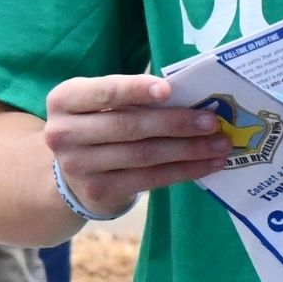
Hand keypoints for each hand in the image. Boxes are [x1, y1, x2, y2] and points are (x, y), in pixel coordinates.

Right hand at [43, 73, 233, 216]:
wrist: (72, 172)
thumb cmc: (98, 123)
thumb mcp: (102, 103)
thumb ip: (133, 96)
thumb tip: (189, 95)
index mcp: (65, 100)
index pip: (104, 92)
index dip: (136, 90)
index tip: (169, 90)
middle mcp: (64, 134)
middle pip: (129, 126)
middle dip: (176, 123)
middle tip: (211, 121)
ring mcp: (79, 166)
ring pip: (144, 155)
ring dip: (188, 150)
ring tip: (219, 144)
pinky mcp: (100, 191)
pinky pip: (150, 179)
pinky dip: (183, 170)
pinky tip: (208, 164)